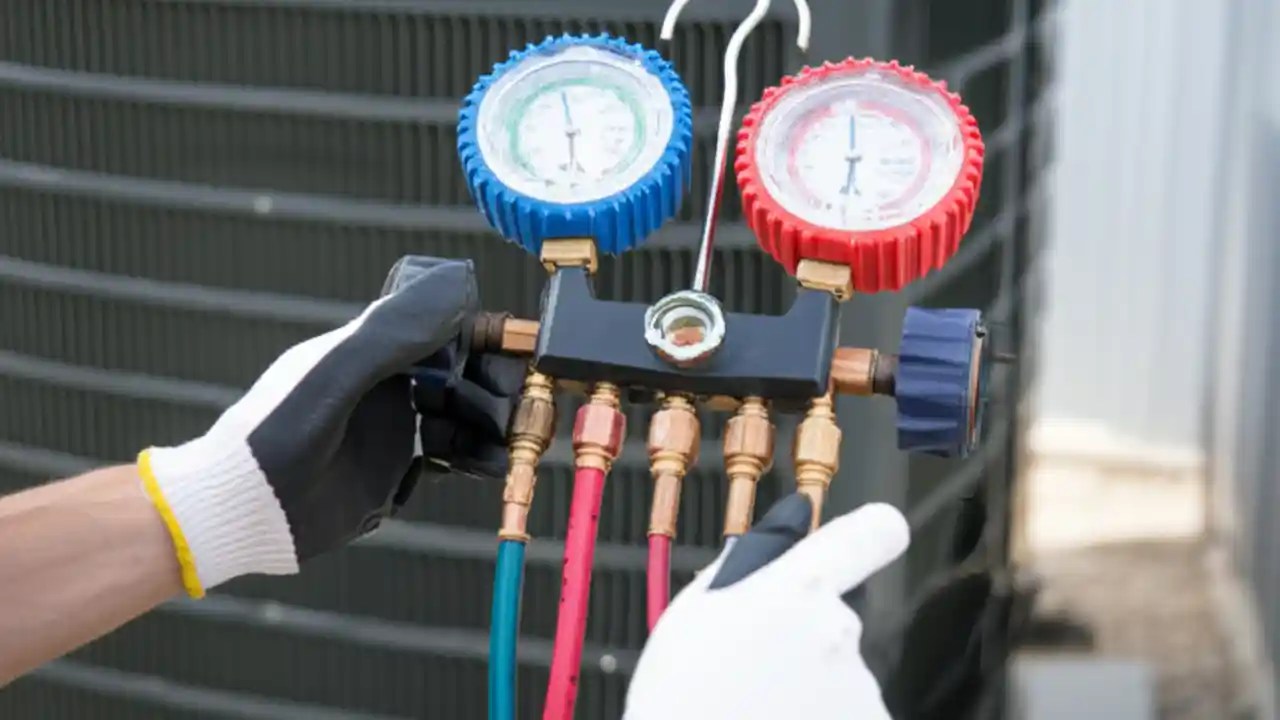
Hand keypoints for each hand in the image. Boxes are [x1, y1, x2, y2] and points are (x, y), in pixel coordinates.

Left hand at [138, 257, 522, 597]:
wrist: (241, 511)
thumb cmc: (273, 434)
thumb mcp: (337, 373)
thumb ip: (393, 330)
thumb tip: (456, 284)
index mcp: (370, 349)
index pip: (441, 327)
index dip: (480, 335)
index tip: (514, 345)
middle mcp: (383, 386)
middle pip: (458, 373)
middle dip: (492, 383)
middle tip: (518, 401)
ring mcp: (388, 429)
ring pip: (457, 417)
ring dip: (488, 423)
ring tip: (508, 435)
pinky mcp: (391, 472)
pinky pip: (446, 459)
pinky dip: (473, 458)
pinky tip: (487, 462)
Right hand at [624, 494, 909, 719]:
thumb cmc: (680, 697)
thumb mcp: (692, 613)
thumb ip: (747, 565)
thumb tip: (785, 530)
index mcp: (798, 587)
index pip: (871, 533)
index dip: (874, 533)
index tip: (874, 537)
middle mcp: (839, 628)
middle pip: (834, 620)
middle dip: (803, 642)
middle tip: (750, 674)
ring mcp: (859, 686)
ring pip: (838, 676)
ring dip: (810, 691)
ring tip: (757, 708)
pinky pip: (849, 714)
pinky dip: (822, 719)